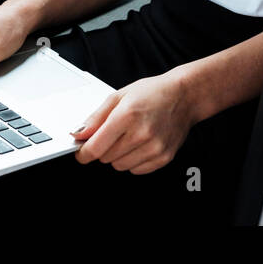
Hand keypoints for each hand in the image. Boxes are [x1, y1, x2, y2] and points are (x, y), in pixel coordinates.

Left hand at [72, 71, 196, 173]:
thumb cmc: (153, 93)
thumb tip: (79, 134)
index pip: (95, 147)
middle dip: (103, 148)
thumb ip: (96, 117)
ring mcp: (154, 148)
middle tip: (113, 133)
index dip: (83, 153)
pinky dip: (133, 161)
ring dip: (118, 155)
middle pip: (105, 157)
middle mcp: (141, 134)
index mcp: (126, 115)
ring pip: (119, 166)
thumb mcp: (119, 96)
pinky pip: (136, 170)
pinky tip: (140, 144)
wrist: (184, 96)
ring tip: (129, 137)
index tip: (81, 152)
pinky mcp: (163, 157)